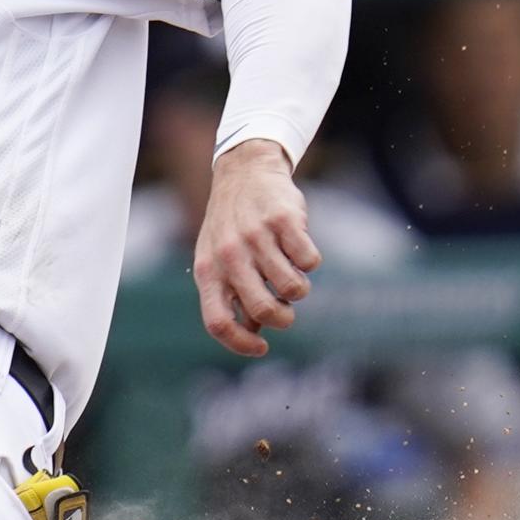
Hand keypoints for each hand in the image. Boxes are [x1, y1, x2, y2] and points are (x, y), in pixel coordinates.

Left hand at [193, 138, 321, 357]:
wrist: (243, 171)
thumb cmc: (231, 226)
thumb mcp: (217, 260)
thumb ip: (230, 295)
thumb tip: (254, 330)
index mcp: (207, 271)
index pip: (218, 321)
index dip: (240, 342)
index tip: (262, 347)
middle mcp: (228, 256)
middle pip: (263, 310)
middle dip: (282, 319)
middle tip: (286, 310)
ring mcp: (256, 237)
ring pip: (293, 288)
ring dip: (299, 288)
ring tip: (290, 273)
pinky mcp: (284, 221)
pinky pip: (310, 261)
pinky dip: (311, 262)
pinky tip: (298, 248)